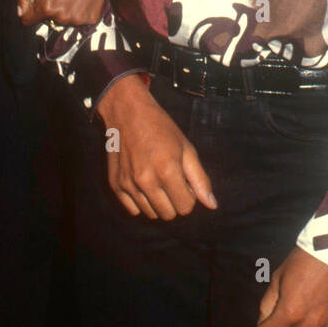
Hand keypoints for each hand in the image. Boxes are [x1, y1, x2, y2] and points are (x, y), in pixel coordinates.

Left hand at [15, 0, 124, 27]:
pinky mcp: (91, 18)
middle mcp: (63, 17)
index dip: (29, 7)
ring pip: (62, 20)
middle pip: (46, 19)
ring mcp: (78, 19)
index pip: (27, 20)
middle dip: (48, 6)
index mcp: (48, 7)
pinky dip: (77, 9)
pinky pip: (77, 19)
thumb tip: (20, 11)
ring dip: (63, 9)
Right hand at [96, 74, 216, 220]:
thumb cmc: (161, 128)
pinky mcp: (115, 185)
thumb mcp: (186, 149)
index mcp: (167, 171)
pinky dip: (140, 202)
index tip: (183, 181)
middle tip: (170, 181)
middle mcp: (146, 181)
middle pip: (168, 215)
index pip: (186, 207)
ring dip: (157, 202)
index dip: (189, 196)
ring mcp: (128, 184)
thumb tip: (212, 205)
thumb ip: (200, 179)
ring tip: (156, 180)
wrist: (127, 112)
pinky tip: (142, 184)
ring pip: (151, 214)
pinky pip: (133, 210)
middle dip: (174, 202)